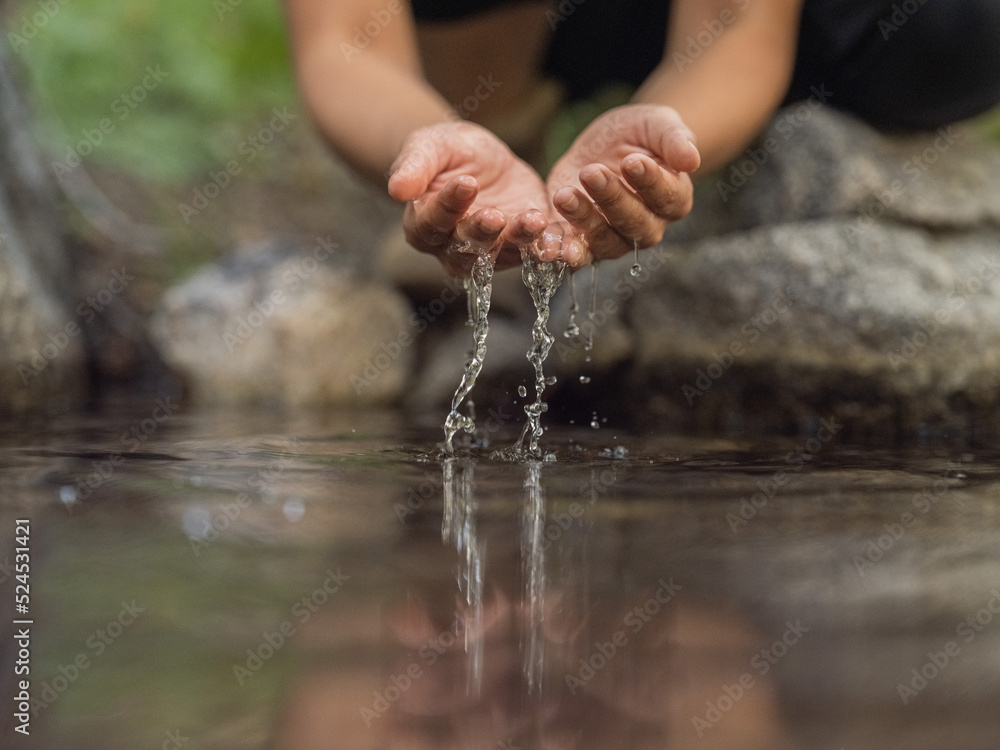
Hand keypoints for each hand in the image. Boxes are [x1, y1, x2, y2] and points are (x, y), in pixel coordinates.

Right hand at [388, 121, 582, 274]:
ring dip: (519, 240)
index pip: (432, 222)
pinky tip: (560, 240)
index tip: (464, 183)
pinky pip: (534, 252)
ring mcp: (489, 252)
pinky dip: (547, 247)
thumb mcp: (427, 147)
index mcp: (423, 226)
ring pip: (502, 254)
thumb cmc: (444, 151)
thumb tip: (396, 189)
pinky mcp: (521, 245)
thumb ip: (414, 167)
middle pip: (466, 248)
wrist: (478, 157)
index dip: (447, 205)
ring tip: (533, 220)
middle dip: (482, 232)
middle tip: (496, 215)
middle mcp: (453, 248)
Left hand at [546, 104, 700, 264]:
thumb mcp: (657, 124)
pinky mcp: (582, 241)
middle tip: (592, 172)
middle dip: (611, 198)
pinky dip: (561, 250)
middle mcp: (647, 227)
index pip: (666, 196)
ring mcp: (615, 239)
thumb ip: (675, 139)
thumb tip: (692, 160)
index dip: (650, 182)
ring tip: (564, 194)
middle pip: (634, 223)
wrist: (604, 146)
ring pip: (602, 239)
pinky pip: (575, 253)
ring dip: (582, 219)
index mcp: (673, 199)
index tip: (632, 161)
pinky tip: (547, 242)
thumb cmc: (638, 135)